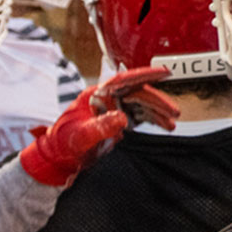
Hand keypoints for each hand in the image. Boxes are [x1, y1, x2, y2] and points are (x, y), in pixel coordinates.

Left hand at [19, 67, 179, 186]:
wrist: (58, 159)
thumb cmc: (63, 144)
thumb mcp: (79, 136)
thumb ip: (100, 127)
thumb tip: (122, 118)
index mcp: (96, 94)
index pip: (124, 80)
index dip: (145, 74)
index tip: (164, 71)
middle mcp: (107, 99)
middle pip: (138, 94)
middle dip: (157, 102)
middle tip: (173, 112)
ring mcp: (114, 110)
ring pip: (142, 105)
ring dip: (158, 113)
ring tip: (171, 123)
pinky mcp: (120, 122)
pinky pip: (142, 117)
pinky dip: (154, 121)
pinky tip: (165, 126)